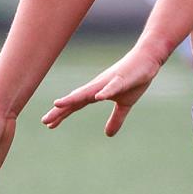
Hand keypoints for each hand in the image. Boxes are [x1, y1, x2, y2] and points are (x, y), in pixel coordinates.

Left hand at [41, 43, 166, 137]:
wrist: (148, 59)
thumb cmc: (135, 79)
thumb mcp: (125, 104)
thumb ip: (116, 119)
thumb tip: (108, 134)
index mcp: (97, 92)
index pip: (76, 105)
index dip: (63, 114)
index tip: (48, 124)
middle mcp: (98, 86)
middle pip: (76, 99)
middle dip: (60, 109)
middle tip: (45, 120)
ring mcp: (109, 81)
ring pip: (88, 92)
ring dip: (73, 98)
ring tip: (59, 104)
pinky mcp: (122, 79)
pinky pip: (112, 87)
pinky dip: (105, 92)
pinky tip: (98, 97)